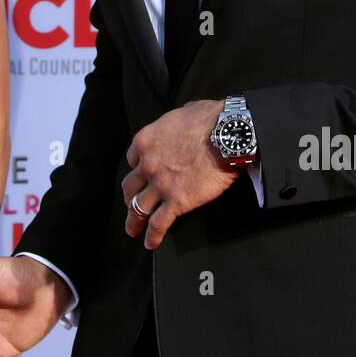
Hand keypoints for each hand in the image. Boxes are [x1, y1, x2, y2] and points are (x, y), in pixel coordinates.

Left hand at [123, 98, 240, 248]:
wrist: (226, 135)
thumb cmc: (210, 119)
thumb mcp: (184, 112)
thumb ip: (174, 124)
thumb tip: (181, 124)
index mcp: (146, 141)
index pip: (133, 159)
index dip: (137, 168)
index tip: (141, 175)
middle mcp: (147, 164)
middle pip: (130, 185)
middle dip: (129, 197)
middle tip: (130, 204)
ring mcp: (160, 185)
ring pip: (139, 207)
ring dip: (134, 220)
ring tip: (132, 229)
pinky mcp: (176, 202)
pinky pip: (158, 223)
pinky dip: (152, 235)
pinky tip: (150, 243)